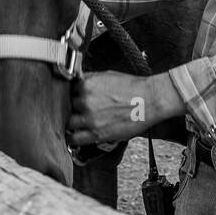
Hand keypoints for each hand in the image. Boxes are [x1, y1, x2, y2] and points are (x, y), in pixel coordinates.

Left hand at [68, 71, 182, 145]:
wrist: (150, 100)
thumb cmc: (132, 87)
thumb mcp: (107, 75)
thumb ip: (90, 80)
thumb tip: (78, 84)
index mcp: (87, 84)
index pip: (67, 90)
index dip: (69, 94)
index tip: (71, 98)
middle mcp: (85, 100)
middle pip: (65, 106)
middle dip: (69, 108)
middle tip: (75, 110)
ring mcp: (90, 118)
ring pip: (67, 123)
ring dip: (70, 123)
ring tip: (74, 124)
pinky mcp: (97, 133)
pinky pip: (74, 139)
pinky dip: (71, 138)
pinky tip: (72, 136)